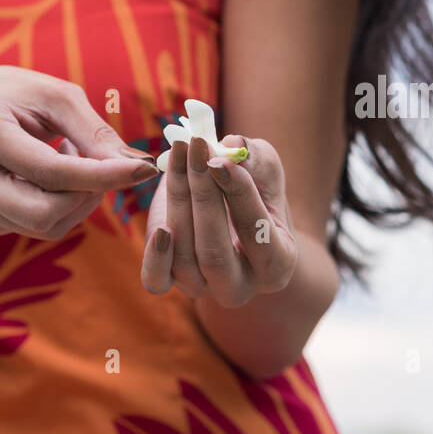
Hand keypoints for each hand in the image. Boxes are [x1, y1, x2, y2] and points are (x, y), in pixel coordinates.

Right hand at [0, 65, 157, 239]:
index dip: (101, 175)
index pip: (49, 171)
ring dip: (76, 200)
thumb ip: (94, 132)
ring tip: (70, 158)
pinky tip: (47, 176)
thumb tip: (136, 167)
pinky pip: (33, 230)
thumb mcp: (54, 96)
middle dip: (88, 195)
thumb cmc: (13, 96)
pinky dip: (57, 207)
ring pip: (43, 226)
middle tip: (105, 166)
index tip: (144, 170)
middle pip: (43, 213)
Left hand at [141, 132, 297, 306]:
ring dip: (178, 200)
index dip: (239, 196)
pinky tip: (159, 228)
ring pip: (184, 258)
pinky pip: (157, 281)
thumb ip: (255, 158)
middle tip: (195, 149)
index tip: (219, 161)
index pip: (258, 235)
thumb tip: (234, 146)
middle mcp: (241, 285)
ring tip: (178, 154)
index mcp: (277, 264)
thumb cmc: (256, 186)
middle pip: (215, 253)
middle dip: (203, 196)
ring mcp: (204, 287)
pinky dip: (155, 259)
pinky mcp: (172, 280)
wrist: (230, 205)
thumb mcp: (264, 167)